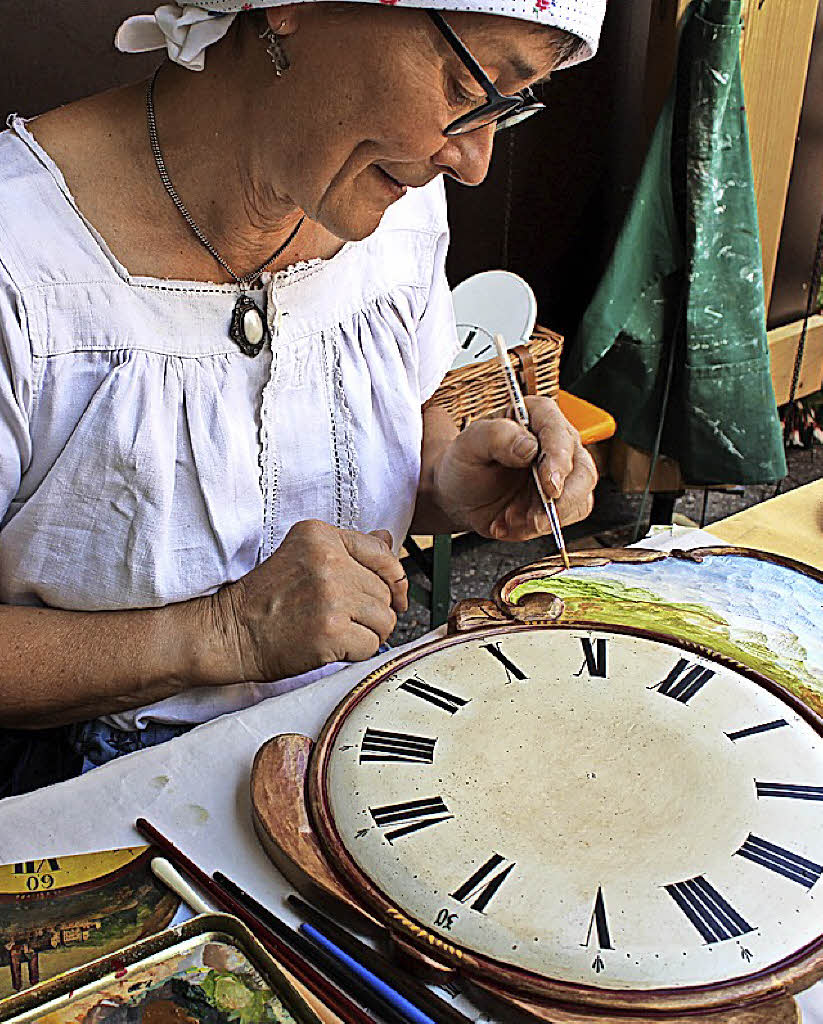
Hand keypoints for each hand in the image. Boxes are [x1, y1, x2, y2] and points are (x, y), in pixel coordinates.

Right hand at [214, 521, 407, 681]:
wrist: (230, 632)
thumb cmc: (264, 599)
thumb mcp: (302, 557)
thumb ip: (347, 548)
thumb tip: (387, 541)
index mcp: (320, 536)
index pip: (382, 553)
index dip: (395, 579)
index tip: (395, 595)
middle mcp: (328, 560)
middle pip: (385, 591)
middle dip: (372, 611)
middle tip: (343, 619)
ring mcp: (331, 595)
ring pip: (384, 619)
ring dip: (367, 633)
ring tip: (337, 631)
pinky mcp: (331, 630)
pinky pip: (371, 645)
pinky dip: (356, 652)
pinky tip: (331, 646)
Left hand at [433, 396, 596, 539]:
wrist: (459, 495)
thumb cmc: (465, 464)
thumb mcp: (468, 445)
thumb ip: (496, 437)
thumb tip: (529, 446)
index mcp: (537, 416)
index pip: (559, 433)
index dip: (558, 460)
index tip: (549, 485)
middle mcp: (557, 443)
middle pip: (582, 470)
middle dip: (560, 501)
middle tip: (531, 518)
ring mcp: (564, 473)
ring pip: (580, 498)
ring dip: (545, 518)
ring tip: (509, 519)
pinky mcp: (563, 500)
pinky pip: (566, 518)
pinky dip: (538, 528)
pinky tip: (511, 524)